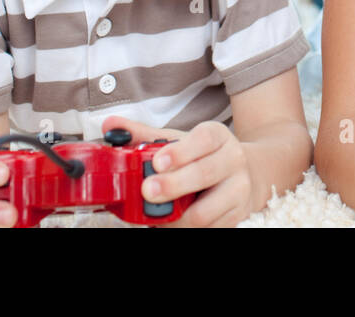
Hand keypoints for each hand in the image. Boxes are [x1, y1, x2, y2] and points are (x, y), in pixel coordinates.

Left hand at [100, 116, 252, 227]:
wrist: (244, 174)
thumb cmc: (204, 156)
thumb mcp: (179, 141)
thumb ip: (145, 135)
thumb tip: (110, 126)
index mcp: (217, 136)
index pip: (204, 139)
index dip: (180, 151)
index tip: (157, 162)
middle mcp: (233, 160)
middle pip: (205, 174)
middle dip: (173, 185)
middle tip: (147, 191)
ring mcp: (238, 189)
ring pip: (207, 210)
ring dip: (176, 217)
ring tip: (155, 216)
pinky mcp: (237, 214)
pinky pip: (210, 228)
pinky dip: (185, 229)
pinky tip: (171, 224)